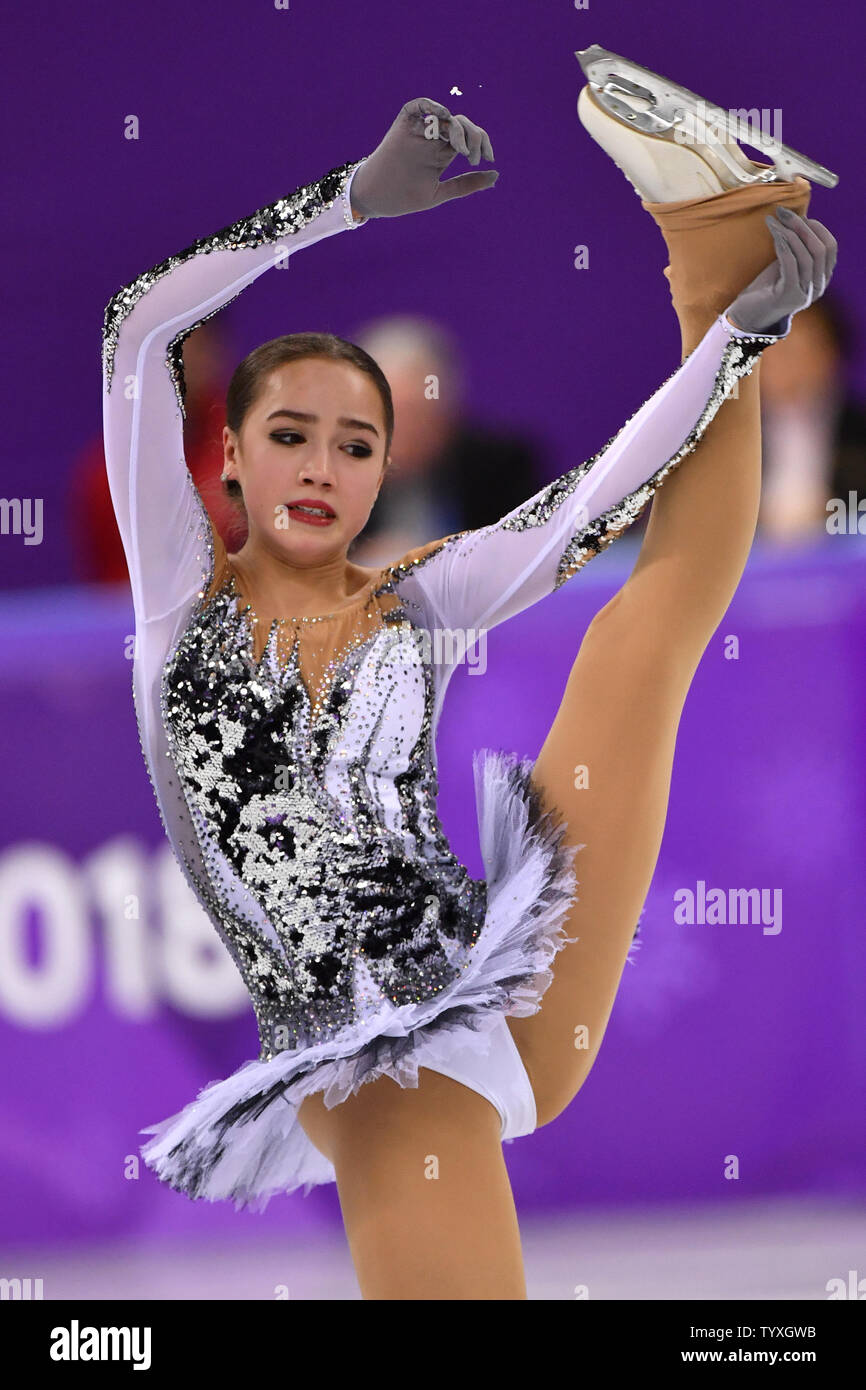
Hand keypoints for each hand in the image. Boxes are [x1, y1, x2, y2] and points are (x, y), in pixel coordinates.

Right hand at [349, 98, 498, 218]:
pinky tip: (444, 115)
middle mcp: (433, 138)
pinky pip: (419, 106)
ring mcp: (418, 130)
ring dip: (458, 129)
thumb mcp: (440, 192)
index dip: (482, 143)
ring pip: (444, 116)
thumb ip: (466, 184)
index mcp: (443, 152)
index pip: (469, 137)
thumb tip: (496, 174)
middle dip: (474, 136)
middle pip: (460, 124)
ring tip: (461, 150)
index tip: (488, 159)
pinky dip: (432, 106)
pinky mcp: (403, 124)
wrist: (375, 198)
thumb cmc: (405, 197)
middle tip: (473, 158)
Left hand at [726, 207, 837, 333]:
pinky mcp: (789, 295)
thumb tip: (799, 219)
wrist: (747, 316)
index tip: (798, 216)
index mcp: (821, 278)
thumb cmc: (765, 289)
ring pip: (807, 255)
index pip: (830, 247)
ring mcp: (805, 293)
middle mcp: (818, 287)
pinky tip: (774, 234)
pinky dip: (784, 245)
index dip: (816, 228)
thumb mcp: (786, 265)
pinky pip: (791, 263)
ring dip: (790, 233)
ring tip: (773, 221)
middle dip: (803, 226)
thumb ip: (797, 249)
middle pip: (821, 249)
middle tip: (783, 213)